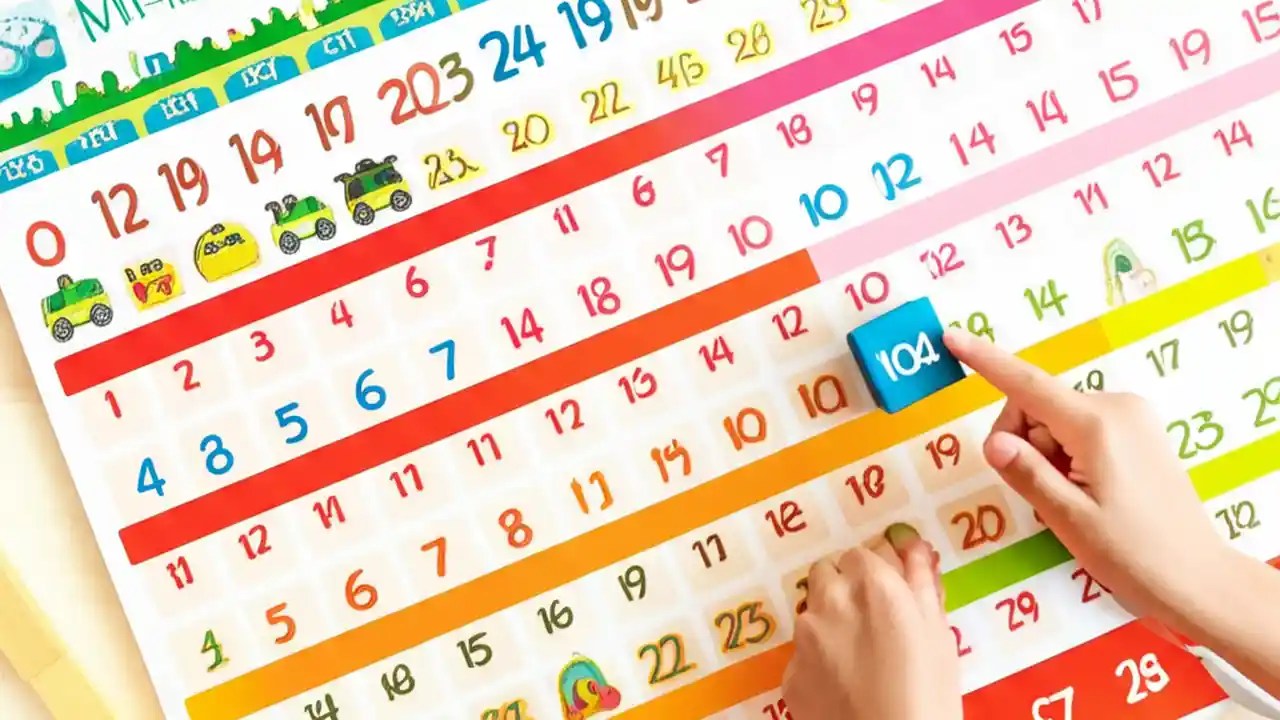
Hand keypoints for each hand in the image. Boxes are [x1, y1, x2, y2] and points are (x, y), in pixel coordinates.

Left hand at [782, 524, 960, 719]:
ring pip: (811, 609)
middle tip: (871, 621)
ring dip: (828, 619)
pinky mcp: (789, 671)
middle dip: (845, 587)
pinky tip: (840, 683)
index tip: (890, 594)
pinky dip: (818, 658)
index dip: (878, 572)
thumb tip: (913, 547)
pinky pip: (802, 652)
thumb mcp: (938, 635)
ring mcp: (804, 636)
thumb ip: (921, 585)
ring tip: (856, 656)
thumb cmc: (929, 694)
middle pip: (828, 572)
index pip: (864, 553)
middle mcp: (831, 599)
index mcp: (873, 584)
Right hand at [943, 329, 1235, 635]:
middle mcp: (1116, 407)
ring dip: (1048, 456)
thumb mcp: (1068, 519)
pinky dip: (1068, 455)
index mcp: (1096, 425)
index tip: (952, 338)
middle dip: (1024, 445)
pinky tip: (1088, 492)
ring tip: (1073, 500)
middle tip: (1046, 496)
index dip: (985, 360)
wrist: (1197, 578)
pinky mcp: (1138, 430)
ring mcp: (1131, 416)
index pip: (1026, 384)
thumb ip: (1027, 473)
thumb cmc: (1133, 555)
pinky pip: (1079, 428)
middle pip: (1036, 406)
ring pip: (1055, 420)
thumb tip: (994, 442)